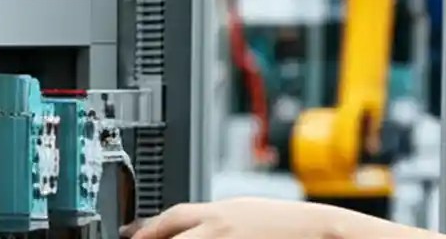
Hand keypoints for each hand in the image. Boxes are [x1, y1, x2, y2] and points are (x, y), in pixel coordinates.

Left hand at [121, 198, 343, 238]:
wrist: (315, 229)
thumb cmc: (282, 221)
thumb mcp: (242, 210)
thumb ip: (212, 219)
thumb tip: (185, 226)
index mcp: (218, 212)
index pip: (170, 218)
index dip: (145, 230)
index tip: (131, 236)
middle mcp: (218, 230)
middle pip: (170, 237)